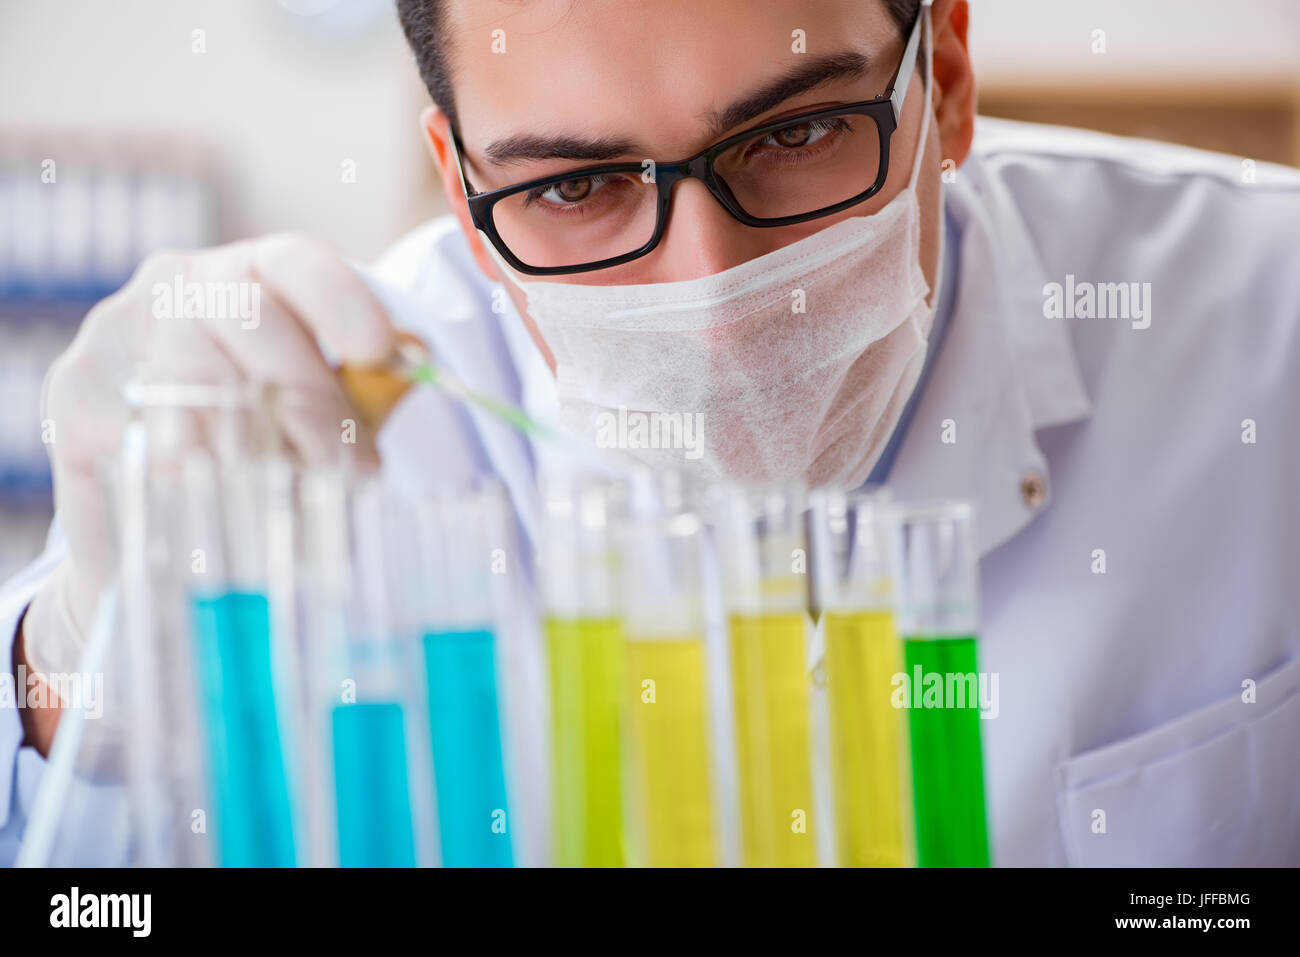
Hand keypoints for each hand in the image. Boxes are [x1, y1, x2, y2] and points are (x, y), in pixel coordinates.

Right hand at [19, 234, 395, 743]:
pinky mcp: (72, 399)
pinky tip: (219, 510)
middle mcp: (176, 286)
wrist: (154, 478)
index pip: (297, 264)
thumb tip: (392, 432)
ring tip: (295, 499)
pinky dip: (186, 479)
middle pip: (247, 320)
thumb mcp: (316, 407)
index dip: (341, 302)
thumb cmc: (260, 430)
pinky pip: (134, 437)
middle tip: (348, 468)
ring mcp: (116, 336)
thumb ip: (354, 405)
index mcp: (252, 273)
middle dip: (309, 399)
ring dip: (252, 446)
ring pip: (190, 381)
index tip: (379, 350)